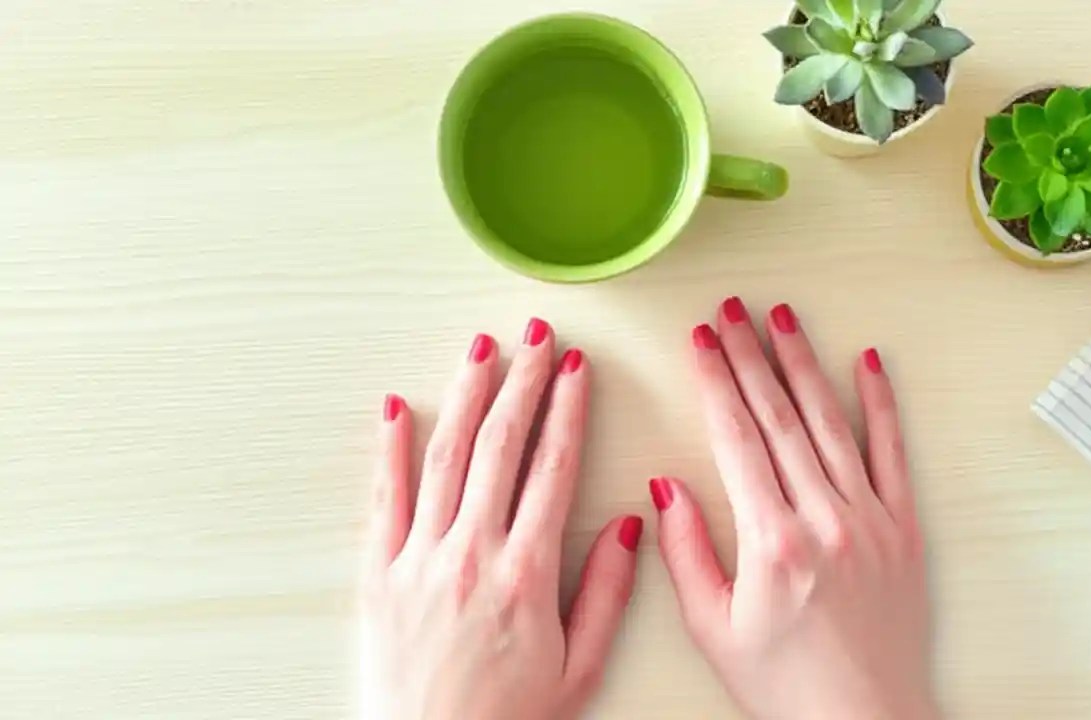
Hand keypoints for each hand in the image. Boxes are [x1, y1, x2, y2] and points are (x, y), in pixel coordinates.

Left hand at [358, 320, 642, 719]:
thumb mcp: (579, 667)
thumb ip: (607, 591)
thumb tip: (629, 522)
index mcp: (526, 574)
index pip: (553, 468)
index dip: (567, 410)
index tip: (577, 370)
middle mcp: (470, 554)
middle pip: (500, 446)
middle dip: (522, 382)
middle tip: (535, 338)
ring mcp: (419, 558)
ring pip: (444, 457)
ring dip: (464, 396)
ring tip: (480, 350)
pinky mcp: (379, 573)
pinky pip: (384, 497)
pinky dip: (390, 449)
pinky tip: (397, 408)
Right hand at [652, 299, 935, 719]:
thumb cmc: (788, 688)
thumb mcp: (713, 629)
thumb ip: (684, 554)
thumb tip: (666, 488)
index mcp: (772, 540)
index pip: (736, 437)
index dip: (715, 380)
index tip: (701, 339)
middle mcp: (825, 517)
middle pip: (780, 416)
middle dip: (751, 354)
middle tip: (732, 309)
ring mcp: (871, 518)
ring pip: (832, 421)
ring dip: (803, 363)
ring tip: (784, 317)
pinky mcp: (904, 528)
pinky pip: (892, 452)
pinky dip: (881, 403)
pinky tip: (867, 362)